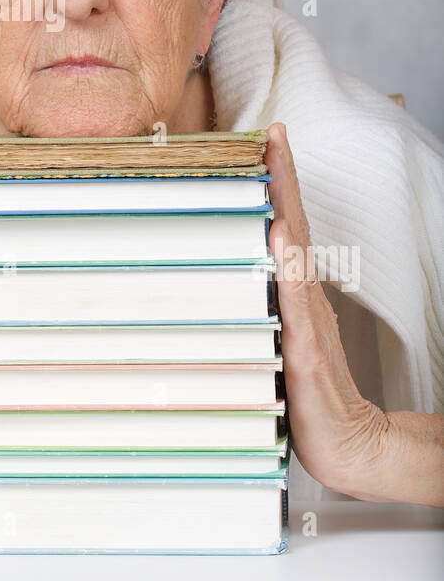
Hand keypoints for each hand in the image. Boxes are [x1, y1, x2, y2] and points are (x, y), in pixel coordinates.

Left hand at [265, 121, 389, 495]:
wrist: (350, 446)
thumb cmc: (308, 398)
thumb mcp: (277, 343)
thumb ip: (261, 309)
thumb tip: (230, 275)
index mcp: (296, 294)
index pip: (287, 227)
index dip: (279, 183)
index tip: (268, 139)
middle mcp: (305, 299)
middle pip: (293, 227)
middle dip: (283, 177)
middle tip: (273, 134)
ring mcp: (308, 321)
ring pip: (295, 255)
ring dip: (285, 209)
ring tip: (274, 167)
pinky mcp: (306, 351)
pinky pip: (298, 304)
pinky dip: (289, 269)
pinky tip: (281, 241)